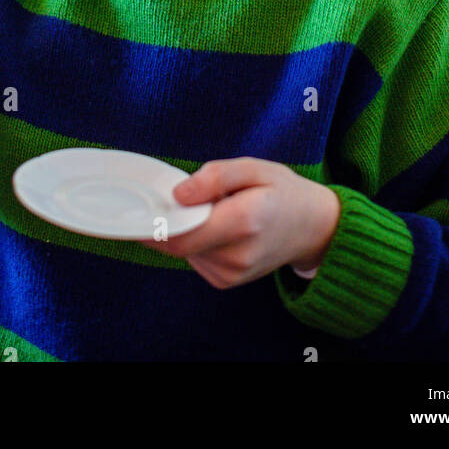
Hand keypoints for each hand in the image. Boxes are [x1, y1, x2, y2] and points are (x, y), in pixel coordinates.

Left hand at [138, 157, 340, 288]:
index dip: (151, 226)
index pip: (181, 235)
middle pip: (178, 244)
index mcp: (243, 222)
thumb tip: (178, 194)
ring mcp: (232, 274)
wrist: (313, 227)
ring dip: (184, 229)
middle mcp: (236, 255)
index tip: (134, 209)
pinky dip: (195, 240)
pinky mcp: (226, 281)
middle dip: (167, 220)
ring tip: (210, 209)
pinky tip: (215, 226)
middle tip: (173, 195)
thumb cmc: (283, 192)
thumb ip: (215, 177)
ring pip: (184, 252)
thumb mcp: (253, 167)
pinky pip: (195, 258)